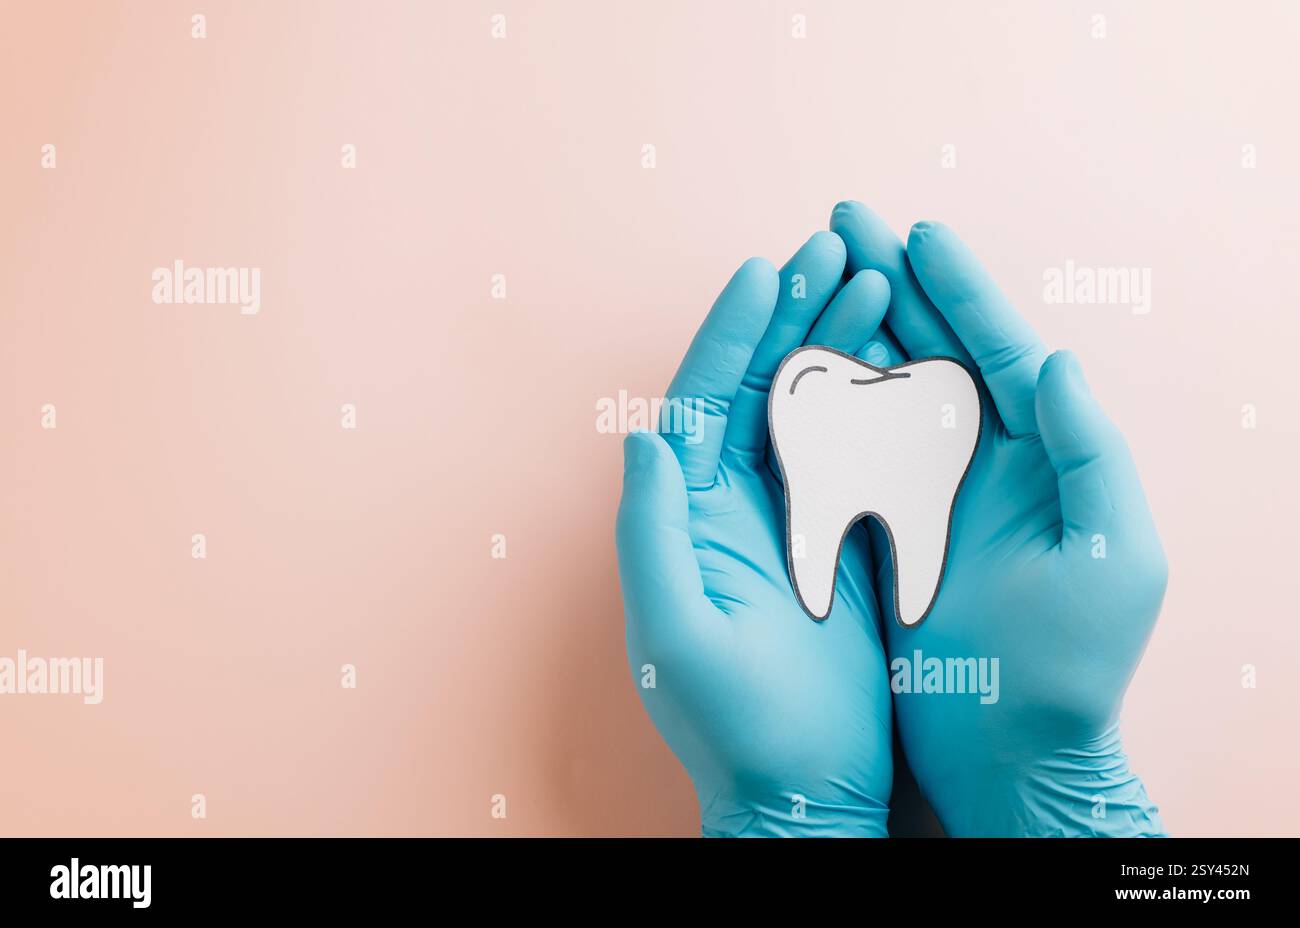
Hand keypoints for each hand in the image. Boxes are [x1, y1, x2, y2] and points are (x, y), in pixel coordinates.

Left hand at [616, 232, 895, 835]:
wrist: (805, 789)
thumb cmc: (734, 723)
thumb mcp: (677, 632)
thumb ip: (654, 533)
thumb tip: (645, 438)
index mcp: (685, 517)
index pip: (702, 401)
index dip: (731, 333)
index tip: (765, 270)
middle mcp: (730, 506)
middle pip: (759, 387)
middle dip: (793, 316)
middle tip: (836, 250)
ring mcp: (787, 519)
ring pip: (809, 410)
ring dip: (836, 345)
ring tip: (876, 283)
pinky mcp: (838, 541)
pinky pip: (853, 454)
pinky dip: (873, 403)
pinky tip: (901, 361)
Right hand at [830, 202, 1166, 835]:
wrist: (1011, 750)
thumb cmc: (1072, 668)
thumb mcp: (1113, 559)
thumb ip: (1093, 455)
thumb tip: (1059, 362)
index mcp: (1046, 458)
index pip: (1002, 352)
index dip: (961, 290)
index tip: (919, 232)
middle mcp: (987, 462)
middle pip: (936, 350)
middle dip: (893, 282)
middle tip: (845, 219)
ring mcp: (933, 491)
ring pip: (886, 388)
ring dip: (852, 326)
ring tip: (812, 270)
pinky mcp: (888, 526)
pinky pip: (852, 449)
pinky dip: (826, 402)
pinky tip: (793, 362)